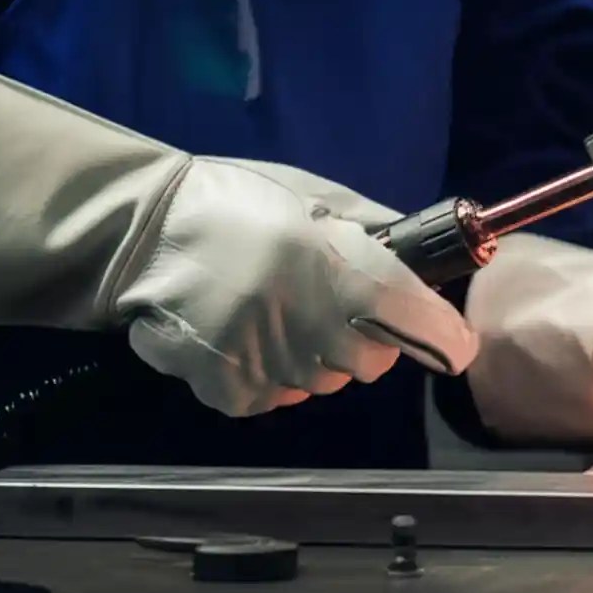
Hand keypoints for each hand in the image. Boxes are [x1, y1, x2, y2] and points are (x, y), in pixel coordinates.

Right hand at [0, 65, 476, 418]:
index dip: (446, 337)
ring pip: (328, 380)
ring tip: (279, 306)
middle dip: (369, 335)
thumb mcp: (321, 198)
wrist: (142, 233)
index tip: (449, 336)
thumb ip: (380, 233)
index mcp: (352, 278)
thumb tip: (424, 260)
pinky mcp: (236, 395)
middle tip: (334, 297)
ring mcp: (276, 370)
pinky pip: (280, 393)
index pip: (432, 335)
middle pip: (377, 362)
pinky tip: (247, 330)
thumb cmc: (240, 202)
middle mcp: (321, 333)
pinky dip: (273, 370)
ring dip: (318, 352)